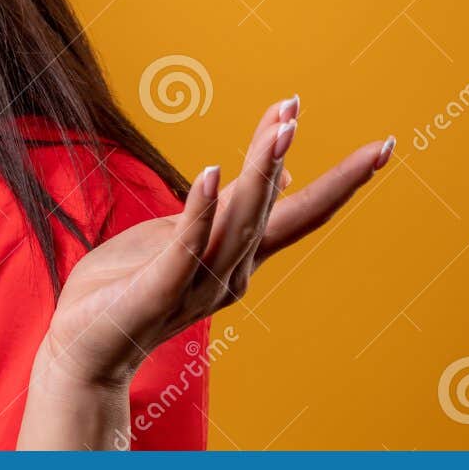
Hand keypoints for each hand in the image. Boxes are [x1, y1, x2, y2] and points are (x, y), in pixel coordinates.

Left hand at [35, 96, 393, 389]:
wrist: (84, 346)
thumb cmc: (130, 284)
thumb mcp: (184, 234)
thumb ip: (231, 210)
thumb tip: (277, 175)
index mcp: (238, 257)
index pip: (296, 210)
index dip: (340, 180)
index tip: (384, 146)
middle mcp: (230, 273)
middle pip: (274, 211)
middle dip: (301, 166)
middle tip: (328, 123)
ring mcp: (197, 283)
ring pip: (237, 222)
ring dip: (258, 172)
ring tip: (280, 127)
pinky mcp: (158, 289)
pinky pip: (185, 245)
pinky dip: (200, 209)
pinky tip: (211, 172)